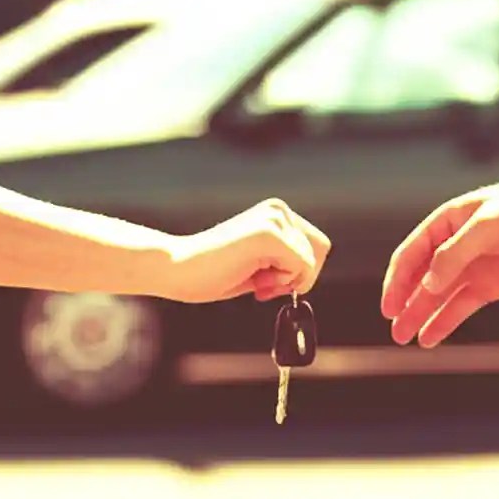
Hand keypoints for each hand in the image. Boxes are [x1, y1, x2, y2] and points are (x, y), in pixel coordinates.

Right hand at [163, 198, 331, 303]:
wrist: (178, 270)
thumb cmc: (212, 273)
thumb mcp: (259, 265)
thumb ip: (284, 261)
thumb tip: (311, 271)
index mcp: (275, 213)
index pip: (316, 245)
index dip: (301, 272)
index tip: (271, 284)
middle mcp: (278, 210)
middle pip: (320, 251)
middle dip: (298, 277)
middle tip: (264, 288)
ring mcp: (273, 219)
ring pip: (309, 262)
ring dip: (285, 282)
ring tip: (255, 283)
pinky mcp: (268, 234)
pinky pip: (300, 267)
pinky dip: (282, 283)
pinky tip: (256, 283)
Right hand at [381, 171, 498, 347]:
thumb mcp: (487, 225)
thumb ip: (455, 254)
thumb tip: (428, 285)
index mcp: (445, 225)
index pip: (410, 256)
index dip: (396, 282)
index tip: (389, 307)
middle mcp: (453, 249)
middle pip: (419, 280)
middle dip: (404, 304)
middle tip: (394, 330)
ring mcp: (471, 269)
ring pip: (436, 298)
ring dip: (419, 317)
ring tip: (403, 339)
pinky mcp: (489, 286)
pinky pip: (460, 307)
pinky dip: (444, 323)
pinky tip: (430, 339)